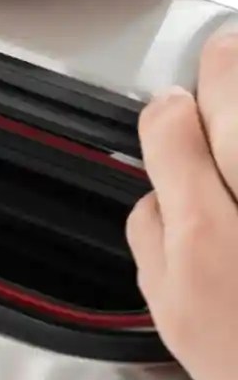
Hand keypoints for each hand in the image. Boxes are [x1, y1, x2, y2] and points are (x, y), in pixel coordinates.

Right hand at [130, 32, 237, 379]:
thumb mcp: (174, 314)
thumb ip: (149, 239)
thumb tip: (154, 189)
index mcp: (205, 227)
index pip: (169, 120)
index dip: (167, 112)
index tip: (173, 116)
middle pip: (233, 77)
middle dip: (222, 69)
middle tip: (221, 65)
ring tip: (232, 105)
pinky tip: (235, 166)